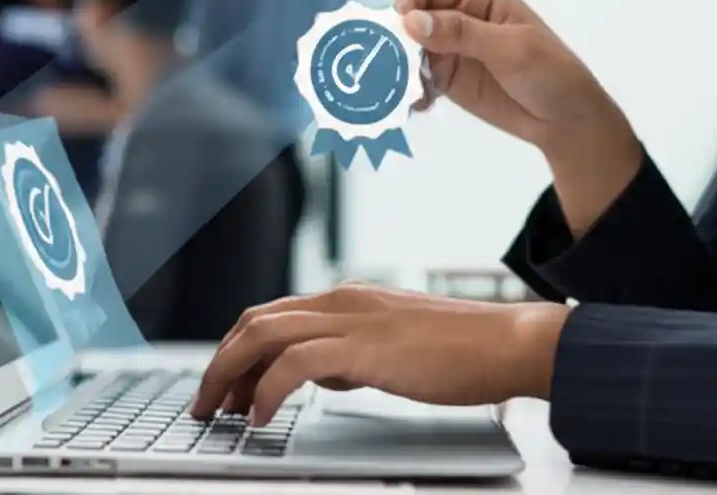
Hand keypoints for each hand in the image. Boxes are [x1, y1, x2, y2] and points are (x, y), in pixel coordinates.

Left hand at [190, 282, 568, 427]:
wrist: (510, 342)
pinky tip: (260, 417)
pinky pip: (294, 365)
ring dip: (229, 374)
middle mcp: (341, 302)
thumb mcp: (393, 349)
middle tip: (206, 404)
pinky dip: (267, 390)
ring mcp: (351, 321)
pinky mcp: (364, 348)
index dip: (238, 351)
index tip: (224, 387)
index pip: (272, 316)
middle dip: (220, 362)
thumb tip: (322, 375)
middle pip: (255, 321)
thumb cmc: (463, 352)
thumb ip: (352, 355)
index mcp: (347, 300)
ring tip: (219, 412)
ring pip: (264, 335)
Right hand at [396, 0, 642, 234]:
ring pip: (408, 51)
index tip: (398, 31)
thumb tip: (410, 21)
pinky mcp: (446, 79)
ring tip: (402, 92)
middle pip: (410, 19)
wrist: (565, 119)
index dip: (406, 4)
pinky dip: (410, 91)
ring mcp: (450, 50)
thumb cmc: (549, 72)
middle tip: (390, 67)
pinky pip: (416, 79)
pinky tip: (418, 106)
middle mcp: (457, 19)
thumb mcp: (510, 47)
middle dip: (396, 40)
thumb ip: (461, 33)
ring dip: (399, 69)